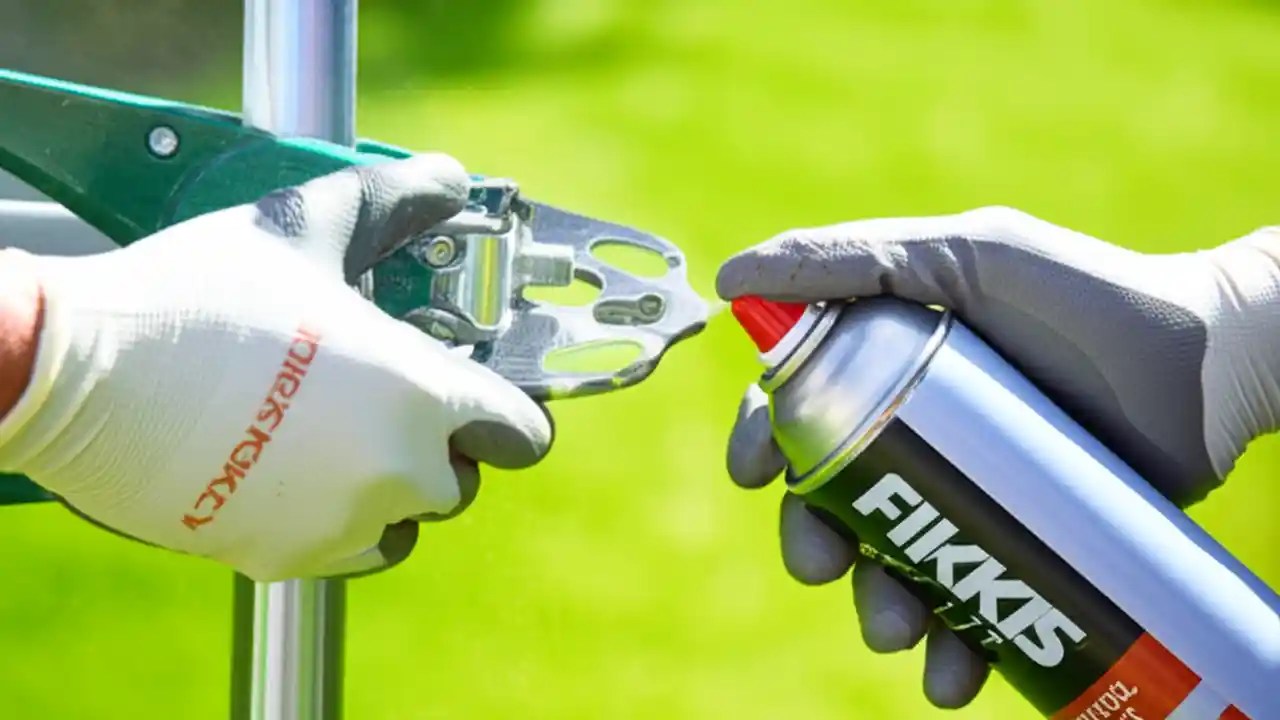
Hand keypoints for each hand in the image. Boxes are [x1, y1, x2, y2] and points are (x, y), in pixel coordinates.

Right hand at [0, 155, 552, 581]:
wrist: (81, 373)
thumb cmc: (200, 295)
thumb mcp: (306, 226)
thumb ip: (394, 200)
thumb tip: (448, 178)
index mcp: (420, 397)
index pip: (524, 435)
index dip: (505, 414)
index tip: (475, 397)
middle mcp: (397, 474)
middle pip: (463, 481)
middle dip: (442, 448)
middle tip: (389, 403)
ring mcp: (341, 525)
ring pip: (408, 524)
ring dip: (395, 492)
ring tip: (340, 439)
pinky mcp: (283, 558)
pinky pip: (346, 552)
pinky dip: (340, 524)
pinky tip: (298, 476)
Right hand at [716, 206, 1279, 706]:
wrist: (1207, 366)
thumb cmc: (1086, 295)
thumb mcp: (964, 259)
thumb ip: (853, 260)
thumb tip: (728, 279)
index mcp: (889, 365)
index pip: (798, 405)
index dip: (762, 439)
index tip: (753, 474)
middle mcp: (917, 436)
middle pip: (832, 501)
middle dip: (813, 541)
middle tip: (823, 566)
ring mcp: (967, 497)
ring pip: (890, 571)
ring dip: (876, 610)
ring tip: (903, 632)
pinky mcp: (1020, 552)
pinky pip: (966, 618)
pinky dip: (949, 653)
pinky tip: (955, 672)